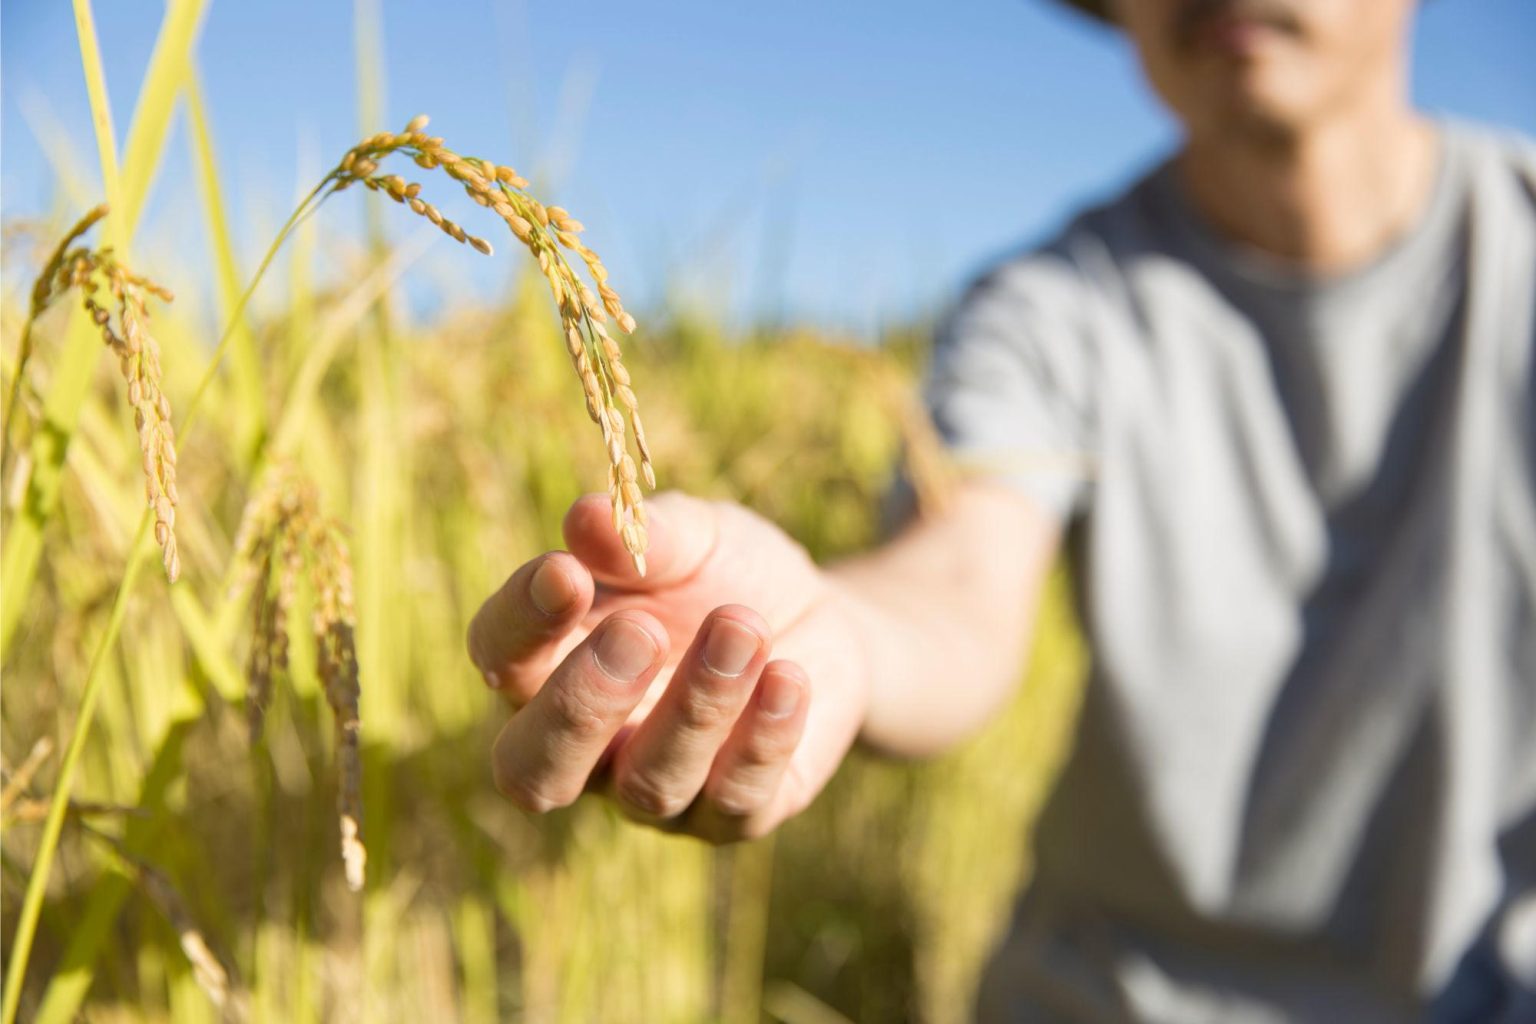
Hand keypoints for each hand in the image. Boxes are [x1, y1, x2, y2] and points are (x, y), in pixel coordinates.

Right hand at [466, 492, 869, 841]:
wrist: (820, 617)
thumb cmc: (724, 571)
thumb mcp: (693, 535)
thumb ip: (642, 536)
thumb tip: (586, 520)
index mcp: (548, 666)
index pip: (499, 657)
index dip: (521, 621)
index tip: (565, 570)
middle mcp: (587, 748)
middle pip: (535, 770)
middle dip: (581, 705)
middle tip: (640, 631)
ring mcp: (657, 793)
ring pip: (649, 785)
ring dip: (696, 705)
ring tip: (742, 626)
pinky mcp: (735, 816)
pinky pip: (737, 798)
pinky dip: (763, 737)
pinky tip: (788, 675)